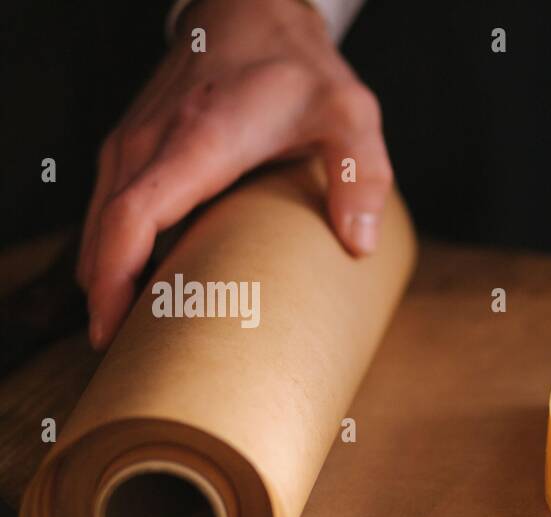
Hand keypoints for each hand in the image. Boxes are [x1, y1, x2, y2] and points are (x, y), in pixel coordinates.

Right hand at [78, 0, 391, 347]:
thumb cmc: (300, 67)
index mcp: (199, 142)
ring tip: (127, 334)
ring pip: (99, 219)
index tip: (111, 328)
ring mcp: (135, 141)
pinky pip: (110, 205)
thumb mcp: (349, 115)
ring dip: (106, 275)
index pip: (133, 216)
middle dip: (105, 296)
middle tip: (125, 357)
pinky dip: (112, 247)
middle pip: (104, 230)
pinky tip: (133, 285)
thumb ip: (361, 175)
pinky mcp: (134, 145)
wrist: (253, 9)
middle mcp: (152, 142)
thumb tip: (359, 245)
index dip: (115, 278)